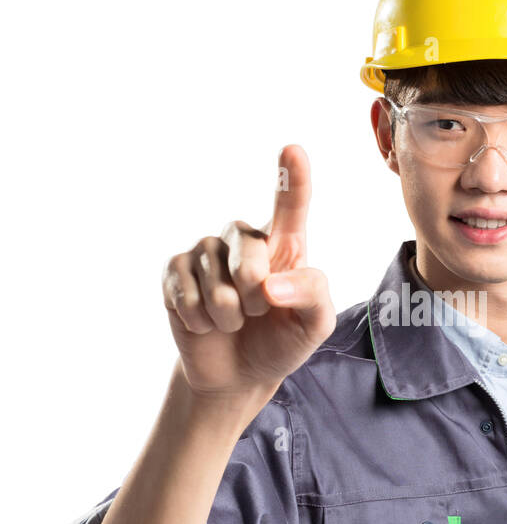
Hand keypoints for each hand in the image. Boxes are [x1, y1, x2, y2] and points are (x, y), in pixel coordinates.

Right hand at [162, 144, 335, 403]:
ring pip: (217, 287)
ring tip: (233, 321)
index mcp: (284, 242)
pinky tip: (206, 323)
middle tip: (259, 313)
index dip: (292, 178)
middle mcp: (243, 237)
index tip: (293, 150)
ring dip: (228, 317)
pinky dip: (200, 322)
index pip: (289, 204)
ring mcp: (205, 251)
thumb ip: (311, 295)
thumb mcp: (315, 324)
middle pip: (250, 255)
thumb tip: (271, 284)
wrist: (238, 373)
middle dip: (257, 297)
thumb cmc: (283, 340)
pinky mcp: (175, 271)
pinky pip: (186, 298)